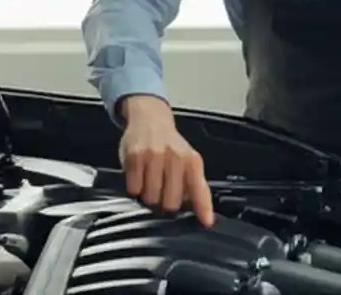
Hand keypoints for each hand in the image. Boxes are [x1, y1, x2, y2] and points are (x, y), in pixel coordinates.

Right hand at [119, 95, 214, 226]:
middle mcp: (175, 157)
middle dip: (166, 202)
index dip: (203, 208)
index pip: (199, 188)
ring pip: (151, 197)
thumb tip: (201, 211)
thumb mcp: (188, 160)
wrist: (150, 119)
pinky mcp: (135, 157)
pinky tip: (140, 175)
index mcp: (192, 160)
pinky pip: (134, 188)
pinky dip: (135, 187)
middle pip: (171, 202)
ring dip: (150, 195)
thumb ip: (194, 184)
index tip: (206, 222)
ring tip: (151, 180)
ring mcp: (154, 156)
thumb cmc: (170, 145)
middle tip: (164, 189)